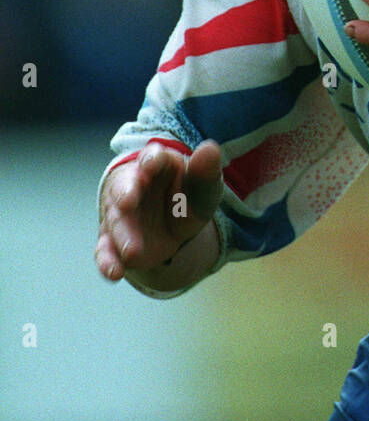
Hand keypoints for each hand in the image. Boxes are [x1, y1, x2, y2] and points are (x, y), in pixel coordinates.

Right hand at [96, 140, 223, 280]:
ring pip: (116, 221)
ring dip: (122, 234)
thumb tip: (210, 148)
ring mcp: (121, 214)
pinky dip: (108, 261)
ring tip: (132, 250)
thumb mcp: (203, 186)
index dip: (151, 160)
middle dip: (126, 194)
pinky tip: (114, 272)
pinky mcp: (113, 240)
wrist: (174, 224)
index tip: (152, 164)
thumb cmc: (187, 195)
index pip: (152, 157)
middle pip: (125, 188)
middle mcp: (132, 186)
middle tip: (127, 202)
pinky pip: (106, 250)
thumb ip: (205, 172)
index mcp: (156, 164)